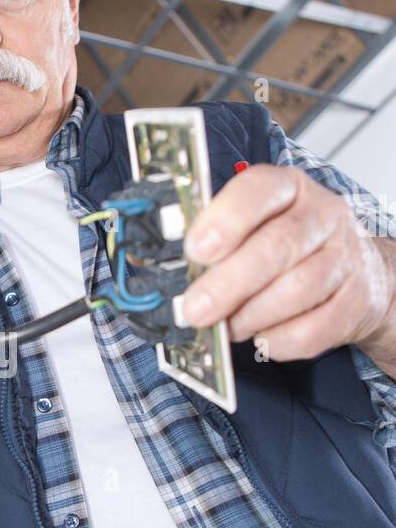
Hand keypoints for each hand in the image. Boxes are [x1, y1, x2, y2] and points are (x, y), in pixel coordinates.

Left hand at [179, 165, 395, 360]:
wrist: (361, 273)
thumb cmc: (290, 247)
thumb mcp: (255, 226)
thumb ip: (215, 240)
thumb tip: (165, 268)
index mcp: (289, 187)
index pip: (259, 190)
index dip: (225, 220)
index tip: (195, 250)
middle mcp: (323, 215)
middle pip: (278, 246)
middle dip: (229, 283)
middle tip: (195, 310)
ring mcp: (346, 258)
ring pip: (297, 290)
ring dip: (251, 315)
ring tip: (227, 326)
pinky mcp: (357, 301)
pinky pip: (314, 329)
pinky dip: (278, 340)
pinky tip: (260, 337)